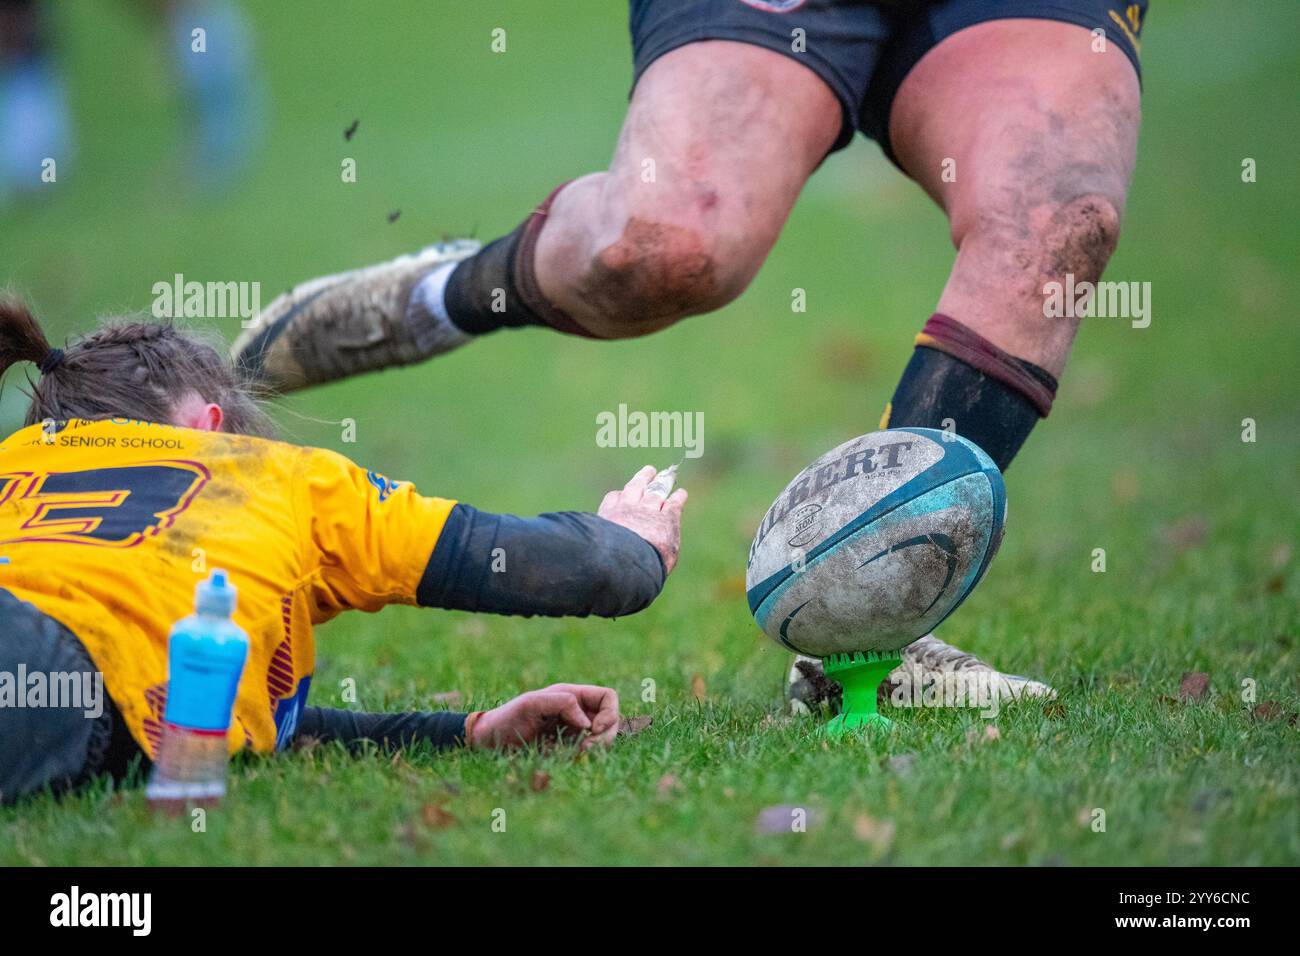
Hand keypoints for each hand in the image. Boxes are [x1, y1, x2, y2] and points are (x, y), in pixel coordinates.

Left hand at [469, 683, 619, 750]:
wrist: (490, 743)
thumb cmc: (507, 718)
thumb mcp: (531, 704)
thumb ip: (562, 704)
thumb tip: (589, 724)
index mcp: (571, 695)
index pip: (607, 697)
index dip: (610, 713)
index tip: (594, 729)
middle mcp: (577, 713)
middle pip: (611, 721)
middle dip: (605, 736)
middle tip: (585, 749)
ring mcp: (574, 732)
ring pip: (603, 740)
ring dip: (597, 749)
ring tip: (577, 755)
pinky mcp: (568, 750)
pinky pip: (588, 754)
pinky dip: (585, 759)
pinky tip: (569, 760)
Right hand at [597, 465, 687, 573]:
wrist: (626, 559)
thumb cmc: (607, 561)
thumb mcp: (595, 549)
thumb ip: (595, 545)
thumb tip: (576, 561)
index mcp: (608, 517)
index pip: (613, 500)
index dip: (618, 497)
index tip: (621, 495)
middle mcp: (628, 508)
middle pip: (635, 487)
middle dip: (642, 478)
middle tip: (649, 470)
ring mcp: (648, 510)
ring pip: (655, 490)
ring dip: (661, 482)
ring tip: (665, 475)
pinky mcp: (667, 518)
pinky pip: (674, 503)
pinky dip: (678, 498)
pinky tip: (682, 494)